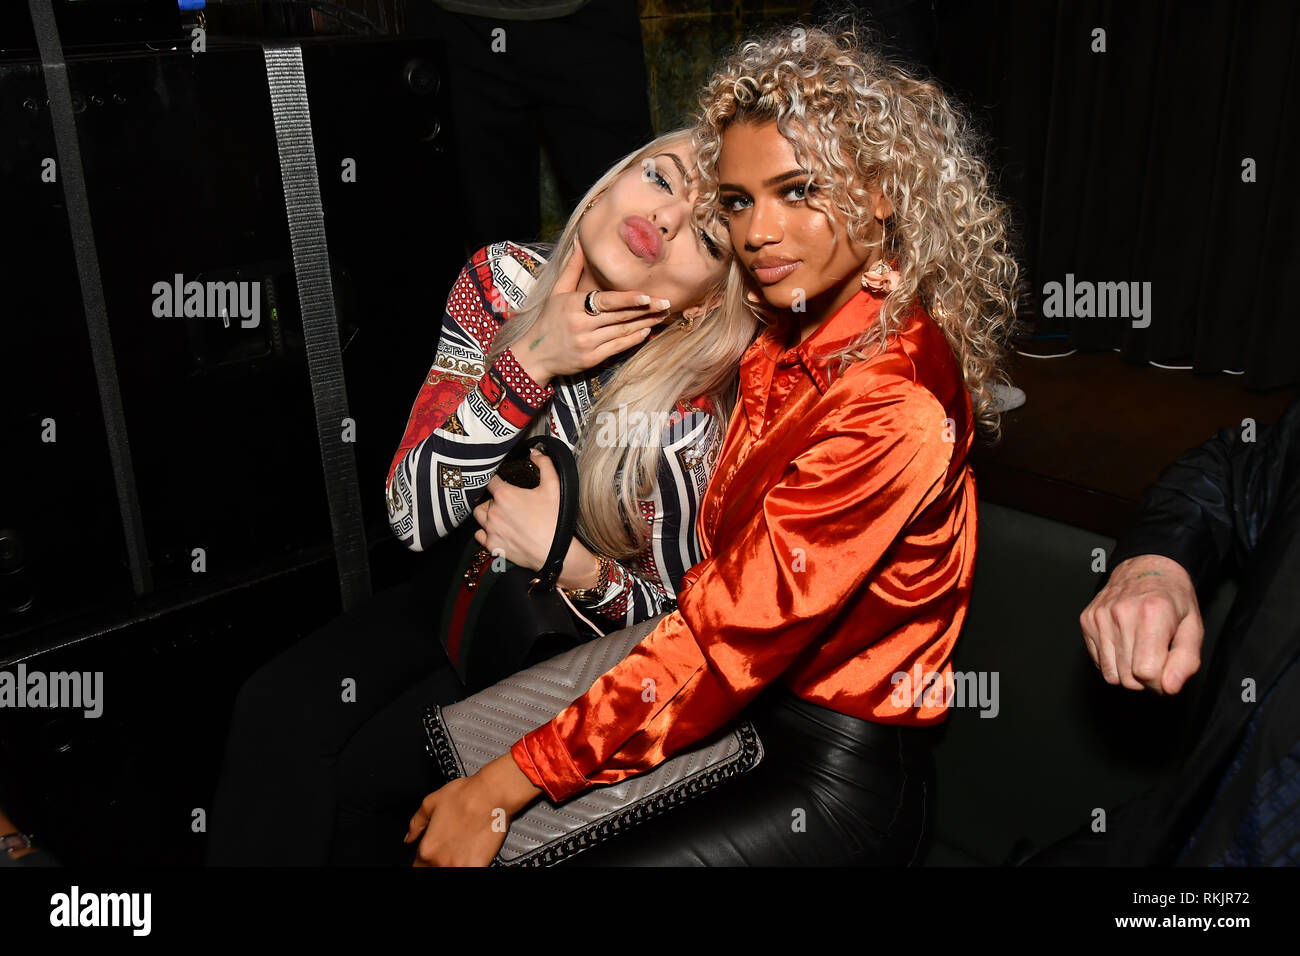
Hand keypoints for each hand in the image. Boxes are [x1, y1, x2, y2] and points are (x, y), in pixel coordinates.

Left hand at [405, 753, 542, 865]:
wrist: (492, 794)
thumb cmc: (465, 795)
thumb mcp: (430, 802)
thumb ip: (416, 824)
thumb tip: (409, 837)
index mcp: (427, 848)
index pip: (417, 867)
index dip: (424, 862)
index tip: (431, 856)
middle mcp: (440, 861)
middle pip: (434, 871)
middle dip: (438, 863)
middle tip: (449, 849)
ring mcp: (459, 866)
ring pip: (449, 871)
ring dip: (453, 864)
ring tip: (461, 850)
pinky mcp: (476, 866)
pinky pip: (469, 871)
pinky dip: (469, 864)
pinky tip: (473, 854)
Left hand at [474, 447, 561, 570]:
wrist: (555, 551)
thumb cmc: (554, 520)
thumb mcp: (554, 486)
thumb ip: (545, 464)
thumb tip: (536, 453)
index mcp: (504, 495)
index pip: (489, 480)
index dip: (496, 479)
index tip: (502, 481)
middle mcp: (493, 512)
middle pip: (483, 498)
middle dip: (493, 498)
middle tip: (507, 501)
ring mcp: (490, 530)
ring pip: (478, 516)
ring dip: (486, 513)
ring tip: (499, 515)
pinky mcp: (492, 546)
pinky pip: (479, 536)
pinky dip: (485, 532)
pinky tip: (496, 530)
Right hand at [513, 238, 670, 383]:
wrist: (535, 355)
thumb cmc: (548, 320)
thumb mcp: (557, 292)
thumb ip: (572, 268)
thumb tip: (580, 241)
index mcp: (574, 305)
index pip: (606, 301)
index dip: (628, 299)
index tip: (647, 296)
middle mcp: (582, 325)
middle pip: (620, 317)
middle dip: (646, 309)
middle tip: (667, 302)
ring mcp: (587, 344)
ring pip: (622, 332)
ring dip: (645, 323)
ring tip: (662, 315)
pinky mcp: (592, 359)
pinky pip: (618, 347)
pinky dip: (634, 340)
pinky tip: (647, 331)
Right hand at [1079, 553, 1203, 694]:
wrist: (1145, 567)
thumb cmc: (1172, 598)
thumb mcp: (1193, 627)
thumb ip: (1186, 660)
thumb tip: (1169, 687)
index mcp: (1152, 614)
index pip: (1146, 672)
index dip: (1161, 682)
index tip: (1168, 673)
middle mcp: (1121, 613)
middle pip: (1128, 677)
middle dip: (1145, 680)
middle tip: (1156, 662)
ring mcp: (1100, 616)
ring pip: (1111, 674)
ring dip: (1128, 672)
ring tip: (1141, 653)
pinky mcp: (1087, 620)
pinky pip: (1099, 662)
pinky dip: (1113, 661)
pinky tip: (1125, 645)